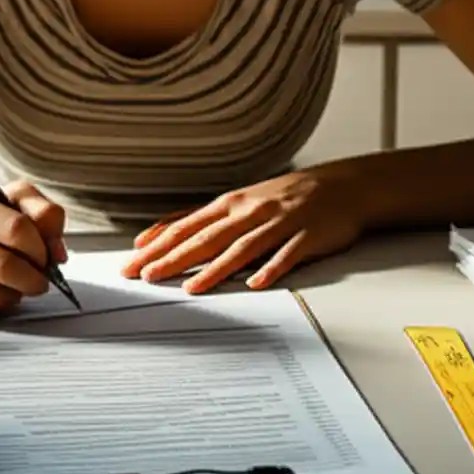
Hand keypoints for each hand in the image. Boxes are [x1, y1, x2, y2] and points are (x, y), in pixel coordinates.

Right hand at [0, 180, 67, 317]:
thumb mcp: (8, 198)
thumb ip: (42, 212)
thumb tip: (58, 252)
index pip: (16, 229)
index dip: (41, 247)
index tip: (47, 255)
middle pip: (5, 266)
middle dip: (34, 277)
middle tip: (41, 278)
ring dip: (17, 293)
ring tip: (17, 282)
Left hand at [121, 166, 363, 293]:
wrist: (341, 186)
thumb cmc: (286, 197)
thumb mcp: (241, 201)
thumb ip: (202, 219)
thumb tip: (160, 233)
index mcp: (231, 204)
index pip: (186, 226)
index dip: (158, 245)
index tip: (133, 262)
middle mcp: (250, 212)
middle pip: (206, 238)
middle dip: (174, 258)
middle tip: (147, 275)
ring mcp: (278, 223)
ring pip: (241, 248)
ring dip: (214, 269)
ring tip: (191, 286)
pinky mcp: (306, 237)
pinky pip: (286, 255)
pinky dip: (270, 269)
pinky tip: (255, 283)